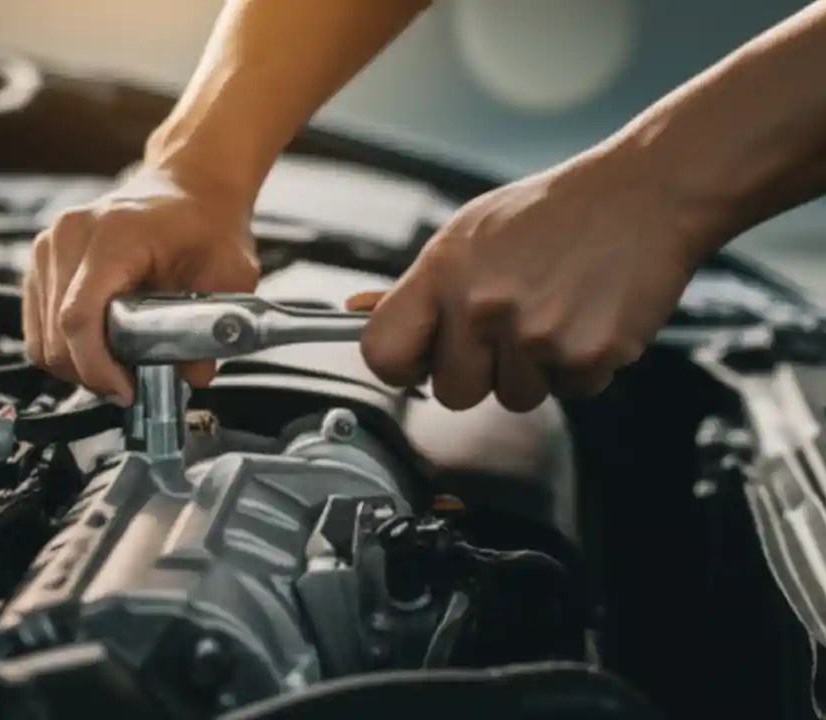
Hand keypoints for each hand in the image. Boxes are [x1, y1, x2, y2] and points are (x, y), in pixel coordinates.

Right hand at [22, 166, 259, 404]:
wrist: (188, 187)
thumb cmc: (206, 223)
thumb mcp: (230, 273)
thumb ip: (214, 327)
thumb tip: (192, 377)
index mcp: (113, 236)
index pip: (78, 317)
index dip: (97, 368)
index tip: (127, 391)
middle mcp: (69, 236)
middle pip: (55, 334)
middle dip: (91, 374)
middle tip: (130, 386)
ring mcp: (49, 245)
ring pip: (41, 336)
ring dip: (76, 364)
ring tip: (116, 367)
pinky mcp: (42, 259)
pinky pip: (37, 323)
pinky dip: (63, 347)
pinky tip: (99, 348)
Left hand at [354, 150, 716, 411]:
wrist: (643, 194)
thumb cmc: (552, 214)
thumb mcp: (469, 233)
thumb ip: (418, 285)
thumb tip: (358, 312)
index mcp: (443, 272)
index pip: (383, 353)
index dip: (401, 364)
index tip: (420, 357)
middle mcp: (483, 305)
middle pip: (452, 393)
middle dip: (479, 370)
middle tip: (509, 326)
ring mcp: (536, 334)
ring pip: (513, 398)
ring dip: (534, 369)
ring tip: (554, 311)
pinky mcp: (587, 355)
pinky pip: (568, 392)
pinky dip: (579, 366)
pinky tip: (587, 317)